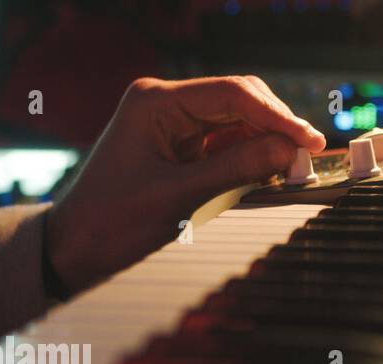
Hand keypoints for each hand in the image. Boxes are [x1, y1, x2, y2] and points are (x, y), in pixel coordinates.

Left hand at [46, 75, 325, 292]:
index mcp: (155, 102)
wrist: (73, 249)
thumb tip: (287, 151)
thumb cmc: (112, 223)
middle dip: (274, 128)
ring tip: (290, 170)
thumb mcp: (179, 198)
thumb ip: (236, 170)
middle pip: (238, 102)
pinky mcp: (175, 147)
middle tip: (306, 158)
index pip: (232, 94)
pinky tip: (267, 174)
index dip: (277, 116)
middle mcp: (163, 103)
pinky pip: (221, 144)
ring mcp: (169, 123)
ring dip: (262, 144)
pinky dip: (245, 158)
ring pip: (234, 123)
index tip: (309, 141)